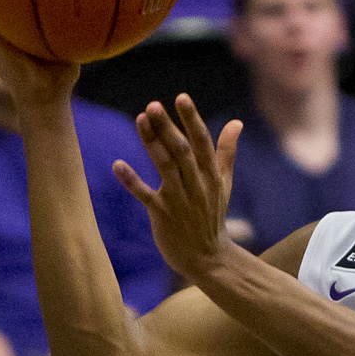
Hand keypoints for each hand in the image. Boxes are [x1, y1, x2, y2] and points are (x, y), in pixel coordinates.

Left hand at [112, 94, 242, 279]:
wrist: (207, 257)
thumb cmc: (212, 215)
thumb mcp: (223, 183)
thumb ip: (227, 151)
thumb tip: (237, 122)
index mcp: (211, 174)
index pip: (202, 141)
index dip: (191, 119)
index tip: (181, 97)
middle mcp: (196, 184)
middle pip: (181, 150)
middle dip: (167, 127)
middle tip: (152, 105)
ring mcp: (178, 199)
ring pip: (164, 167)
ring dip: (151, 143)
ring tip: (139, 120)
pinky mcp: (162, 215)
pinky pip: (145, 195)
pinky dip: (131, 180)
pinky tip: (117, 164)